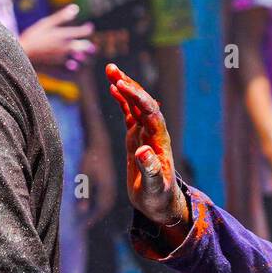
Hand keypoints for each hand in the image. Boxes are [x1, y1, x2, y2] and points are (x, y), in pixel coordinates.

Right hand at [18, 4, 94, 70]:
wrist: (22, 53)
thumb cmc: (32, 36)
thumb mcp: (45, 23)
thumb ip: (61, 16)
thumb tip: (75, 8)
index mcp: (64, 35)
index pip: (83, 31)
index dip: (88, 28)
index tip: (89, 27)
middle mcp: (66, 46)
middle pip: (84, 46)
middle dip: (88, 45)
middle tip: (90, 45)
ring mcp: (62, 57)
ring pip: (79, 58)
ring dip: (82, 55)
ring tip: (81, 55)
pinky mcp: (58, 66)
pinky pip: (71, 67)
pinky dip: (74, 66)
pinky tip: (72, 65)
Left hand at [80, 138, 116, 226]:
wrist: (99, 142)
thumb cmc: (89, 158)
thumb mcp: (84, 176)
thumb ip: (83, 193)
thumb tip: (82, 211)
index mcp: (107, 188)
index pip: (101, 208)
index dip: (94, 217)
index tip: (85, 225)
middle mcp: (110, 187)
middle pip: (104, 205)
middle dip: (96, 215)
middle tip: (86, 223)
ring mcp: (110, 182)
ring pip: (104, 199)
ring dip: (97, 207)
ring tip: (88, 215)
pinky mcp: (107, 177)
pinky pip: (104, 193)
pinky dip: (98, 199)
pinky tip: (91, 201)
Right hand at [106, 63, 188, 228]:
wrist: (161, 204)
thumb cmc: (158, 198)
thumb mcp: (153, 187)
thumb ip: (150, 170)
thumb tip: (142, 150)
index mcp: (158, 141)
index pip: (149, 112)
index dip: (136, 97)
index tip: (120, 85)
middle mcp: (153, 133)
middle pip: (142, 102)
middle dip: (129, 84)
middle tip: (111, 69)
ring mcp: (145, 134)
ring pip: (135, 104)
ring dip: (125, 87)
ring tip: (110, 70)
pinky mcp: (136, 138)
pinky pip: (129, 114)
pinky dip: (122, 100)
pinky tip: (113, 88)